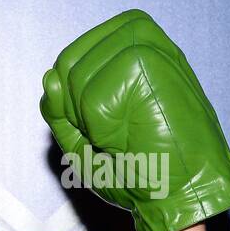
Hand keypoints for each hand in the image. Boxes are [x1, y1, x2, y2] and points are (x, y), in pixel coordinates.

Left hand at [40, 9, 229, 230]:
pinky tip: (128, 136)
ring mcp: (148, 48)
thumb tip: (49, 78)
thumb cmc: (139, 168)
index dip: (67, 96)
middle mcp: (140, 39)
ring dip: (88, 120)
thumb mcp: (83, 140)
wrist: (180, 191)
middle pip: (68, 62)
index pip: (69, 56)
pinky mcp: (154, 64)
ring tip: (123, 134)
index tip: (95, 122)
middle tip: (110, 133)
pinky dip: (100, 127)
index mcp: (128, 47)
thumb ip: (60, 110)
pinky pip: (93, 96)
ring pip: (77, 75)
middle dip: (73, 109)